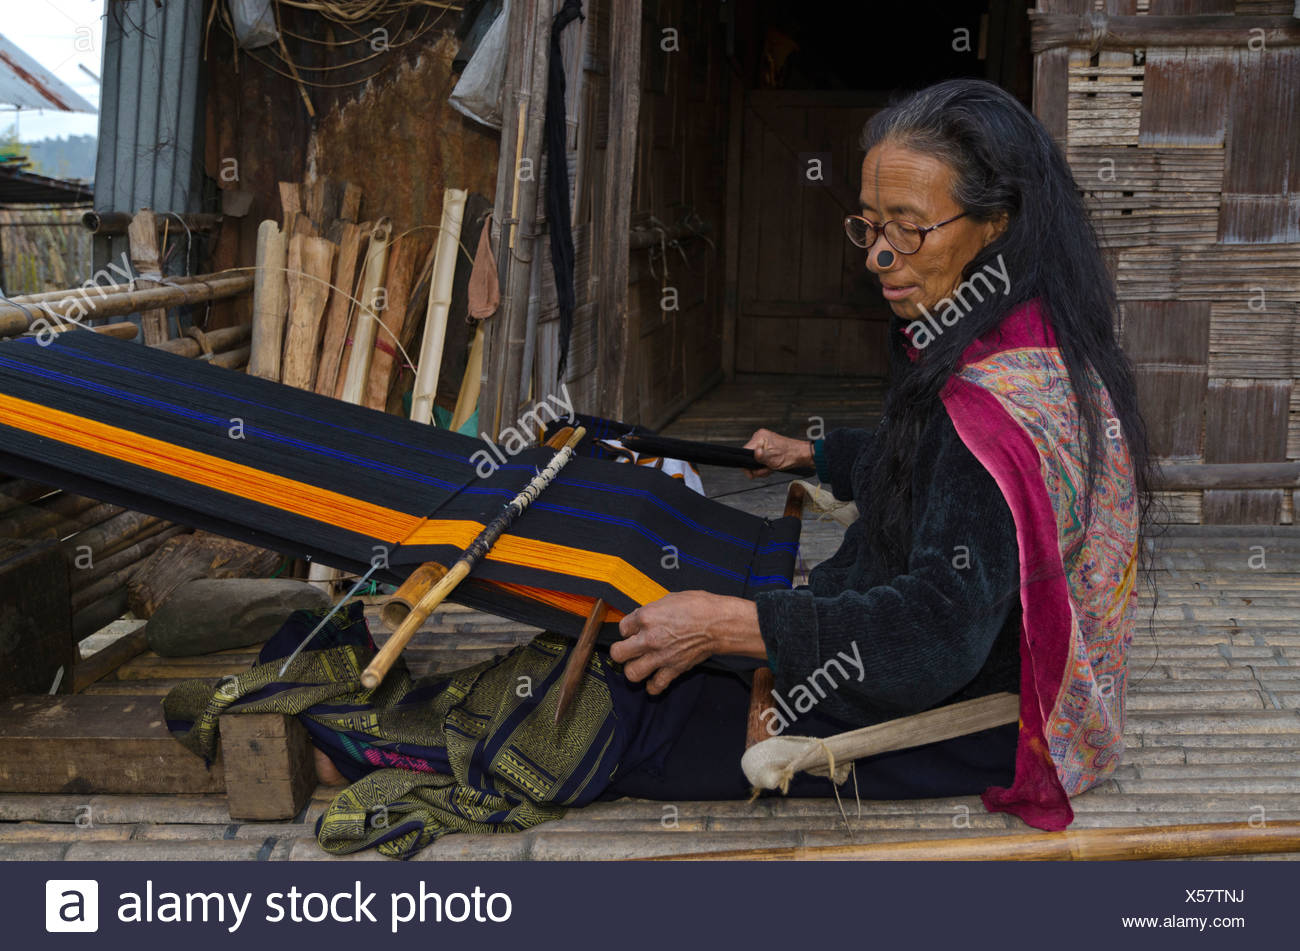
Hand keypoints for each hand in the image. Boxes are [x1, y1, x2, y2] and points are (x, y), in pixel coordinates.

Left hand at [610, 591, 763, 694]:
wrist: (720, 623)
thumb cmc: (699, 606)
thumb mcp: (670, 599)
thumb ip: (652, 610)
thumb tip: (642, 617)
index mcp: (647, 617)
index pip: (622, 627)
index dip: (628, 629)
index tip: (635, 630)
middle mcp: (649, 638)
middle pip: (618, 653)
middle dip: (620, 651)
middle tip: (628, 649)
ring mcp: (661, 656)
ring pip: (632, 673)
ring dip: (633, 669)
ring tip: (639, 664)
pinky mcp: (674, 669)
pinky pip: (655, 686)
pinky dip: (653, 685)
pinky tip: (654, 678)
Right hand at [743, 428, 813, 478]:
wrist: (800, 455)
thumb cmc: (790, 455)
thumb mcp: (773, 458)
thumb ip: (761, 457)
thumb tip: (754, 454)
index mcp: (760, 437)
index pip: (744, 451)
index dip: (746, 464)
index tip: (751, 473)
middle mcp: (760, 438)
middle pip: (748, 457)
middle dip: (756, 467)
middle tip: (765, 470)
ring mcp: (763, 443)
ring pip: (754, 460)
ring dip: (761, 468)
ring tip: (770, 468)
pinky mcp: (766, 448)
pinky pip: (759, 459)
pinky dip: (764, 465)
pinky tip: (771, 466)